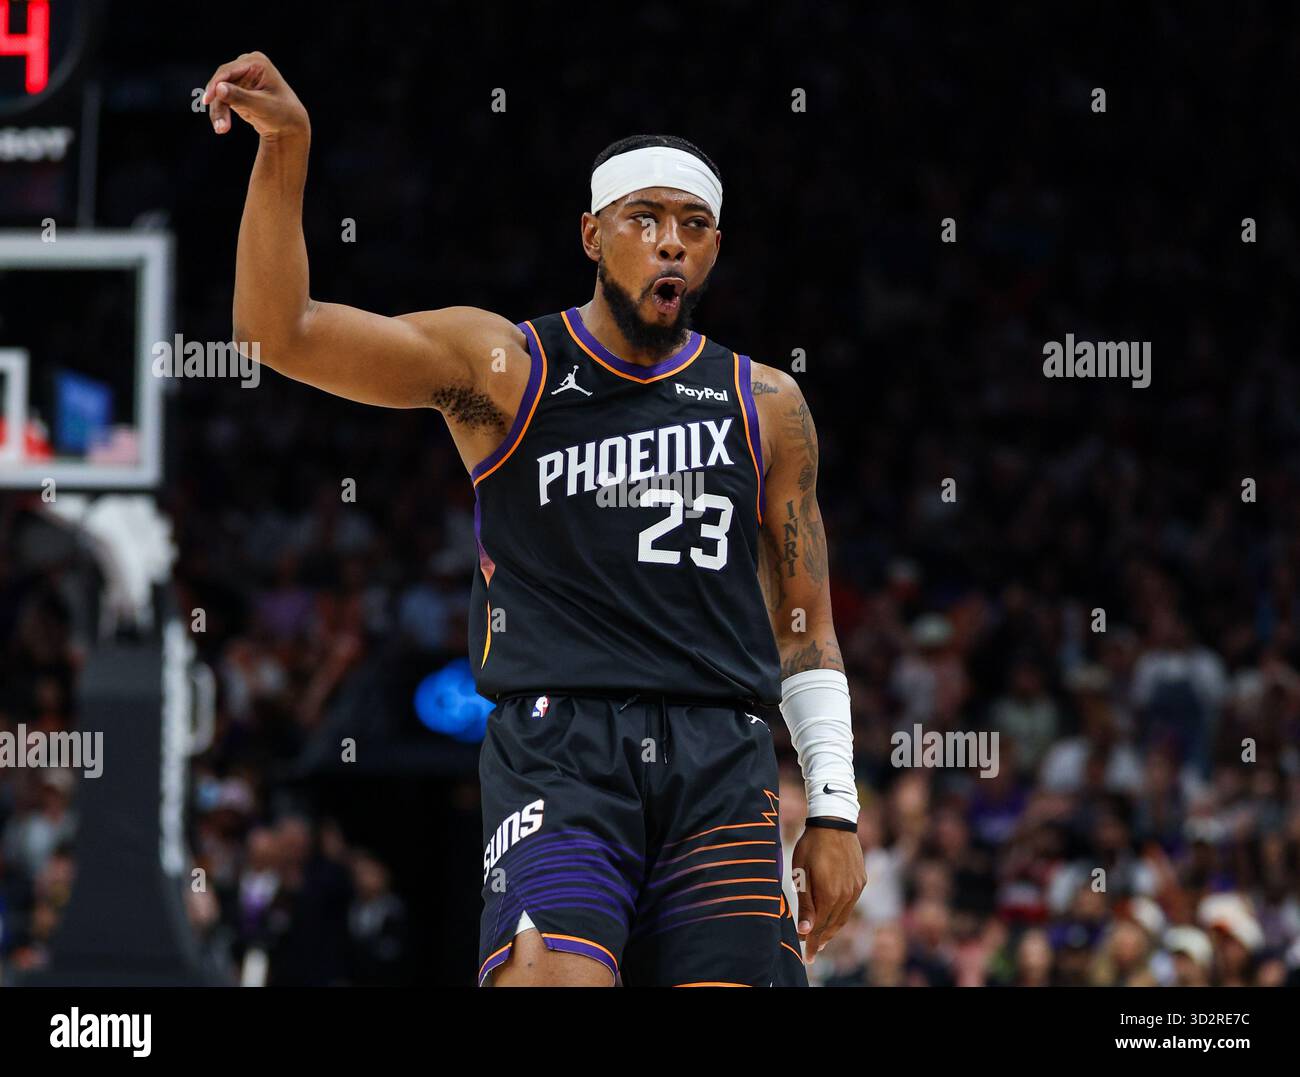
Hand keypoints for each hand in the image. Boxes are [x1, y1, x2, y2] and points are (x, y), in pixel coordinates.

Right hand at [201, 52, 308, 140]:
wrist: (290, 126)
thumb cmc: (282, 114)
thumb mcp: (262, 106)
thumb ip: (240, 97)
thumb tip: (218, 88)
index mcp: (256, 62)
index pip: (229, 70)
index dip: (216, 84)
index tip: (207, 100)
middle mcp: (246, 66)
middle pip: (221, 81)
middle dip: (217, 102)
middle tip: (219, 125)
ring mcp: (240, 77)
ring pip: (219, 92)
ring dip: (218, 111)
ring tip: (221, 129)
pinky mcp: (236, 89)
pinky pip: (222, 100)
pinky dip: (221, 113)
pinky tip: (222, 127)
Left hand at [791, 825, 865, 964]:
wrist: (834, 822)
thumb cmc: (811, 846)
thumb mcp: (801, 873)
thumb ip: (805, 904)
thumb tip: (805, 930)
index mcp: (830, 895)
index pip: (820, 927)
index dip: (812, 942)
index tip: (807, 956)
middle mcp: (847, 895)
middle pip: (833, 925)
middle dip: (822, 939)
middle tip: (813, 950)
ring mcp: (856, 888)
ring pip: (844, 916)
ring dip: (832, 928)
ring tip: (822, 937)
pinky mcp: (861, 880)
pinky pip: (850, 904)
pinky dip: (841, 913)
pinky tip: (834, 914)